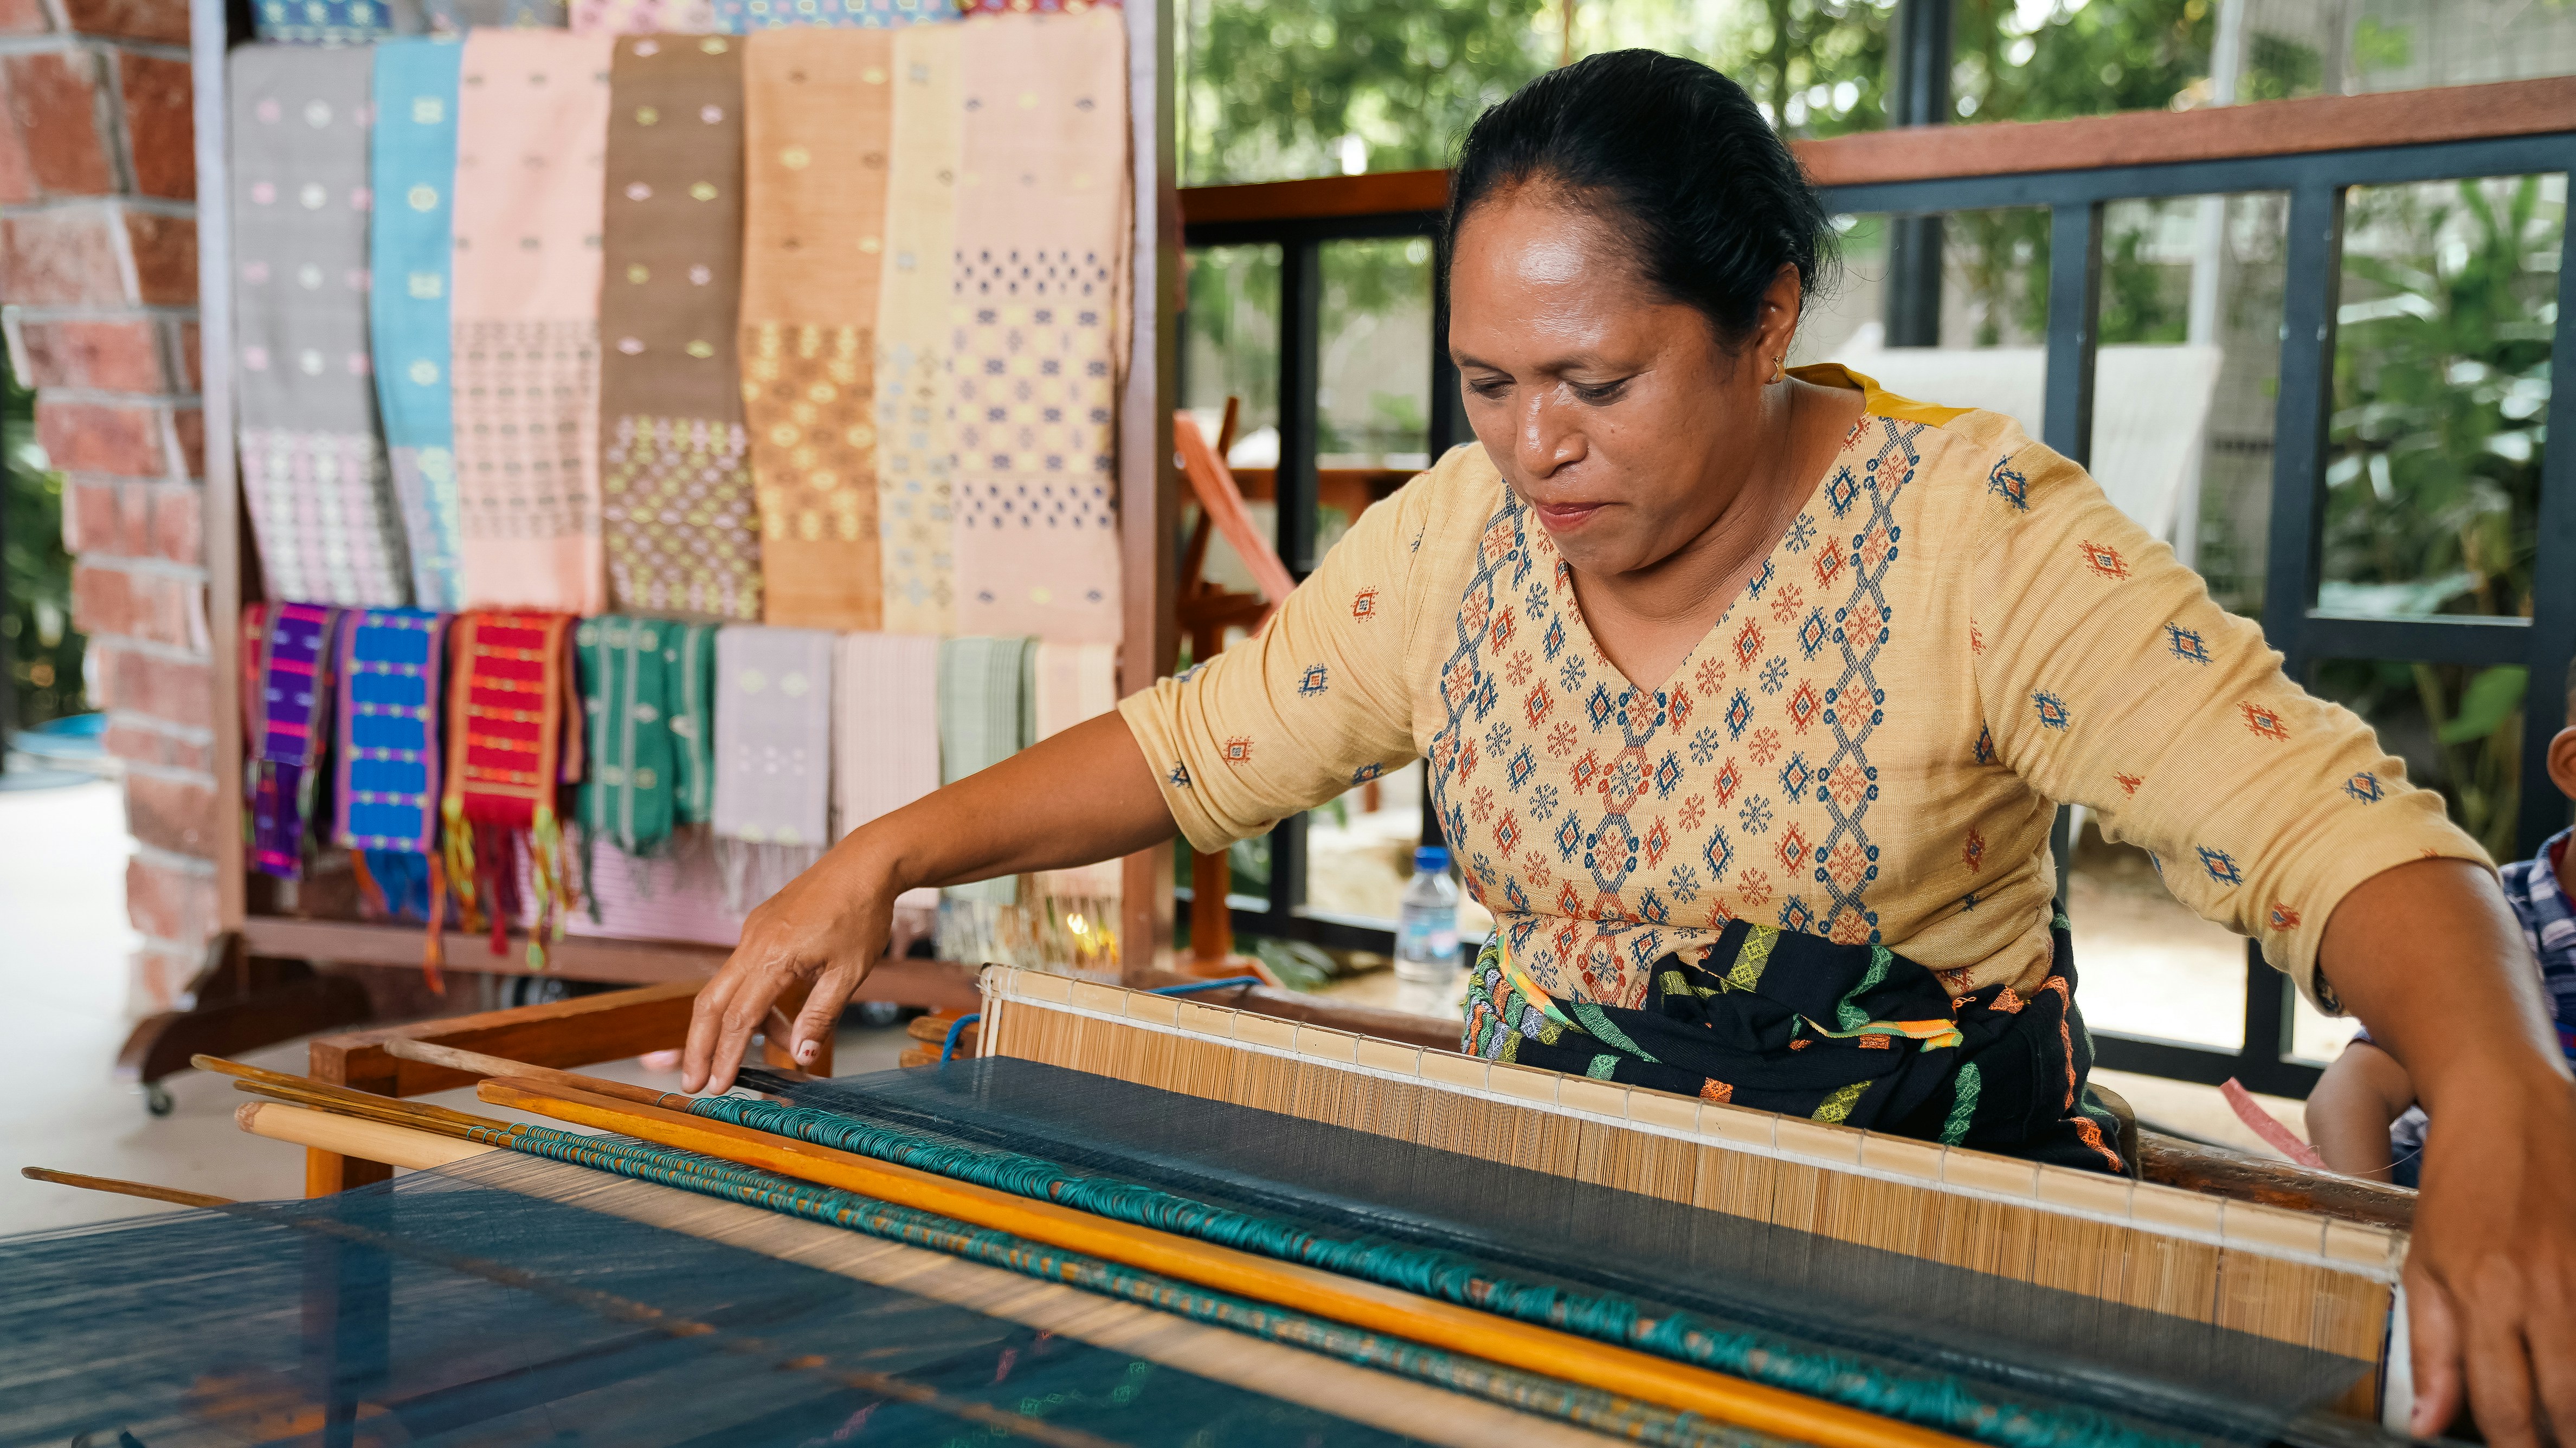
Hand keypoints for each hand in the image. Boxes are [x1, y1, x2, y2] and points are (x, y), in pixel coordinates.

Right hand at [682, 840, 897, 1094]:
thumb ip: (820, 1017)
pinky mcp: (760, 928)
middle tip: (693, 1084)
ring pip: (723, 988)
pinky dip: (750, 1002)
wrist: (865, 864)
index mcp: (773, 955)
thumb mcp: (849, 974)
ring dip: (729, 1027)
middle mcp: (753, 942)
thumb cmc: (862, 915)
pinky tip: (777, 1020)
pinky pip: (743, 972)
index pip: (740, 1017)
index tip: (717, 1086)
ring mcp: (753, 933)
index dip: (726, 1055)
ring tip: (757, 1055)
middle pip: (710, 1002)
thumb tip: (801, 1057)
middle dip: (699, 1046)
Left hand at [2404, 1070, 2575, 1444]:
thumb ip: (2430, 1347)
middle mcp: (2541, 1291)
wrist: (2507, 1102)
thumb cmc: (2460, 1186)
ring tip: (2570, 1418)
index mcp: (2481, 1296)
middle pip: (2565, 1402)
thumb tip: (2428, 1426)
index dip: (2515, 1446)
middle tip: (2555, 1441)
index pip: (2504, 1408)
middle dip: (2562, 1436)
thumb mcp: (2425, 1262)